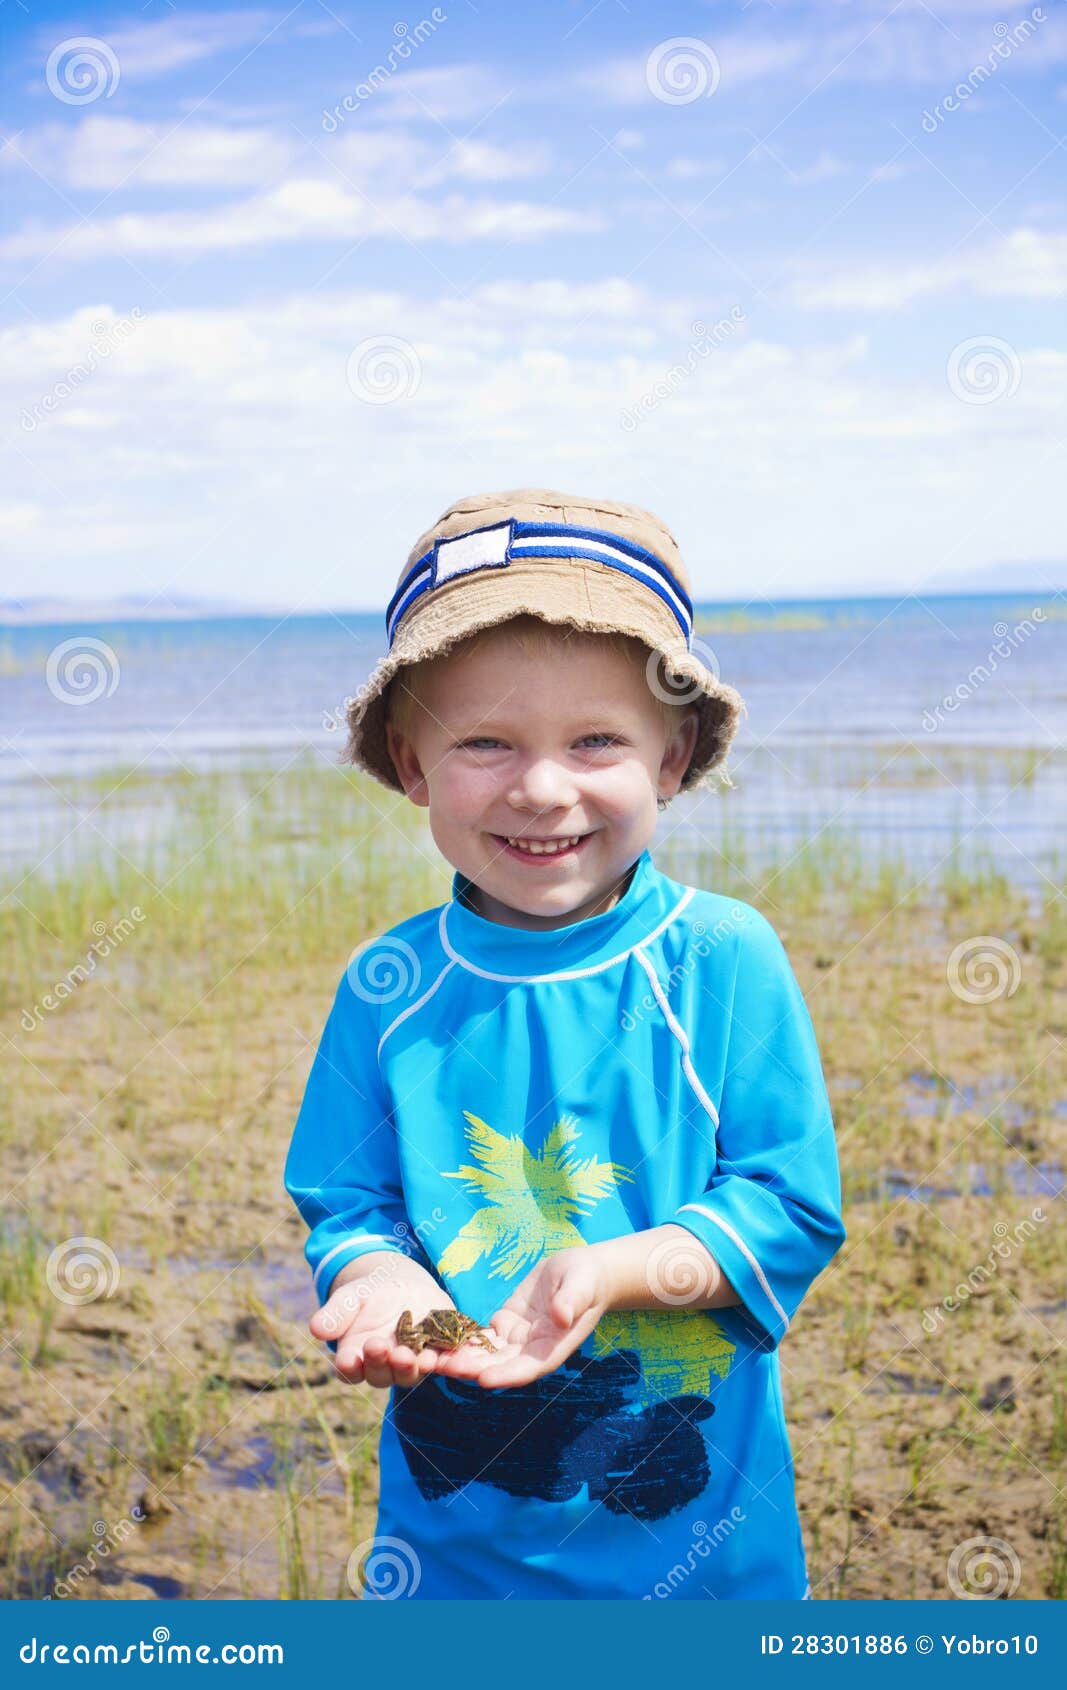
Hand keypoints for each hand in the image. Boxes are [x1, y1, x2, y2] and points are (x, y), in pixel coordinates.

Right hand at [309, 1258, 454, 1389]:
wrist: (403, 1287)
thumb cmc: (369, 1295)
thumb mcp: (351, 1297)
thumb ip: (336, 1313)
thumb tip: (316, 1328)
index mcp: (356, 1356)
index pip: (349, 1369)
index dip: (349, 1366)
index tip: (350, 1357)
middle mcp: (383, 1366)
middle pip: (380, 1374)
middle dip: (381, 1362)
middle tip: (382, 1347)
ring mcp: (411, 1363)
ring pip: (410, 1373)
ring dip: (412, 1367)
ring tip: (417, 1356)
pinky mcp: (437, 1354)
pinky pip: (441, 1362)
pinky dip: (443, 1362)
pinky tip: (443, 1353)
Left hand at [429, 1247, 611, 1389]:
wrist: (583, 1272)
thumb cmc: (587, 1279)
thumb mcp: (581, 1284)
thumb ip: (571, 1300)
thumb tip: (561, 1316)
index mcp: (554, 1346)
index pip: (529, 1367)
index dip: (506, 1375)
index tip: (484, 1379)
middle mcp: (533, 1349)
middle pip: (500, 1365)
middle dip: (472, 1368)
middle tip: (443, 1367)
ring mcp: (518, 1339)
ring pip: (486, 1354)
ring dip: (460, 1357)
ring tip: (432, 1358)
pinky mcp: (506, 1324)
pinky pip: (482, 1336)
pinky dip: (462, 1339)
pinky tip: (439, 1338)